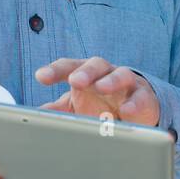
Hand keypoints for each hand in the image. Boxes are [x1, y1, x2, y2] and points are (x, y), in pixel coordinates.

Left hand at [35, 56, 161, 126]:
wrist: (135, 112)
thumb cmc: (101, 105)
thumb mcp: (77, 106)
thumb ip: (58, 109)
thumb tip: (35, 114)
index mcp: (86, 74)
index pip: (69, 66)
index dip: (55, 70)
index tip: (41, 77)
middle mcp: (105, 74)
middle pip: (96, 64)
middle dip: (85, 71)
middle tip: (75, 80)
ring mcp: (127, 84)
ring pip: (120, 74)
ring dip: (111, 80)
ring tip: (102, 88)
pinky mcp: (145, 97)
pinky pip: (141, 97)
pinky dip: (134, 104)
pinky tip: (126, 111)